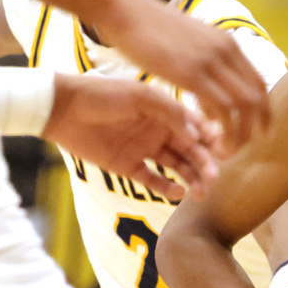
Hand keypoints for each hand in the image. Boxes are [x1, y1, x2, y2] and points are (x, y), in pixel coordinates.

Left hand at [45, 76, 220, 200]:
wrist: (63, 109)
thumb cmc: (101, 94)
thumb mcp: (139, 95)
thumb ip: (169, 111)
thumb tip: (197, 135)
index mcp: (165, 110)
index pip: (196, 126)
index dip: (212, 138)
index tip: (225, 150)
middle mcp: (159, 130)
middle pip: (190, 150)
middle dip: (206, 163)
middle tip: (215, 177)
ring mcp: (144, 149)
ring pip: (177, 167)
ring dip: (192, 178)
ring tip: (202, 191)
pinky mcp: (127, 166)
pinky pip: (153, 180)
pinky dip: (166, 187)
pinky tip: (179, 193)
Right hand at [110, 0, 268, 153]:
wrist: (125, 10)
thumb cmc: (149, 28)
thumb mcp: (188, 42)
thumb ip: (205, 62)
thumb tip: (212, 87)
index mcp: (227, 43)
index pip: (259, 82)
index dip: (264, 111)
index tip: (259, 132)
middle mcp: (226, 50)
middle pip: (258, 97)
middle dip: (256, 127)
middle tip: (244, 147)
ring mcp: (211, 61)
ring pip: (244, 106)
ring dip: (239, 133)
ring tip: (225, 151)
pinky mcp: (192, 73)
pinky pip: (222, 108)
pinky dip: (222, 129)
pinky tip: (208, 140)